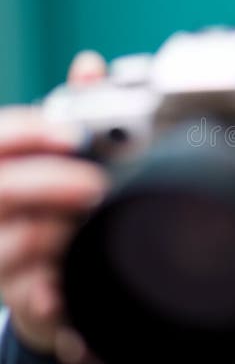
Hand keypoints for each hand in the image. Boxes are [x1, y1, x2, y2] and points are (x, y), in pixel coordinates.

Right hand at [0, 52, 108, 356]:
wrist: (48, 280)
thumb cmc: (51, 203)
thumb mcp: (59, 156)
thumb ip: (72, 110)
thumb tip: (90, 65)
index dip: (29, 132)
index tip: (72, 134)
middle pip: (1, 189)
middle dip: (50, 182)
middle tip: (96, 183)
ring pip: (14, 242)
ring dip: (59, 233)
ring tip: (93, 224)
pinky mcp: (21, 298)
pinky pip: (31, 298)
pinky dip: (49, 296)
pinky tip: (64, 291)